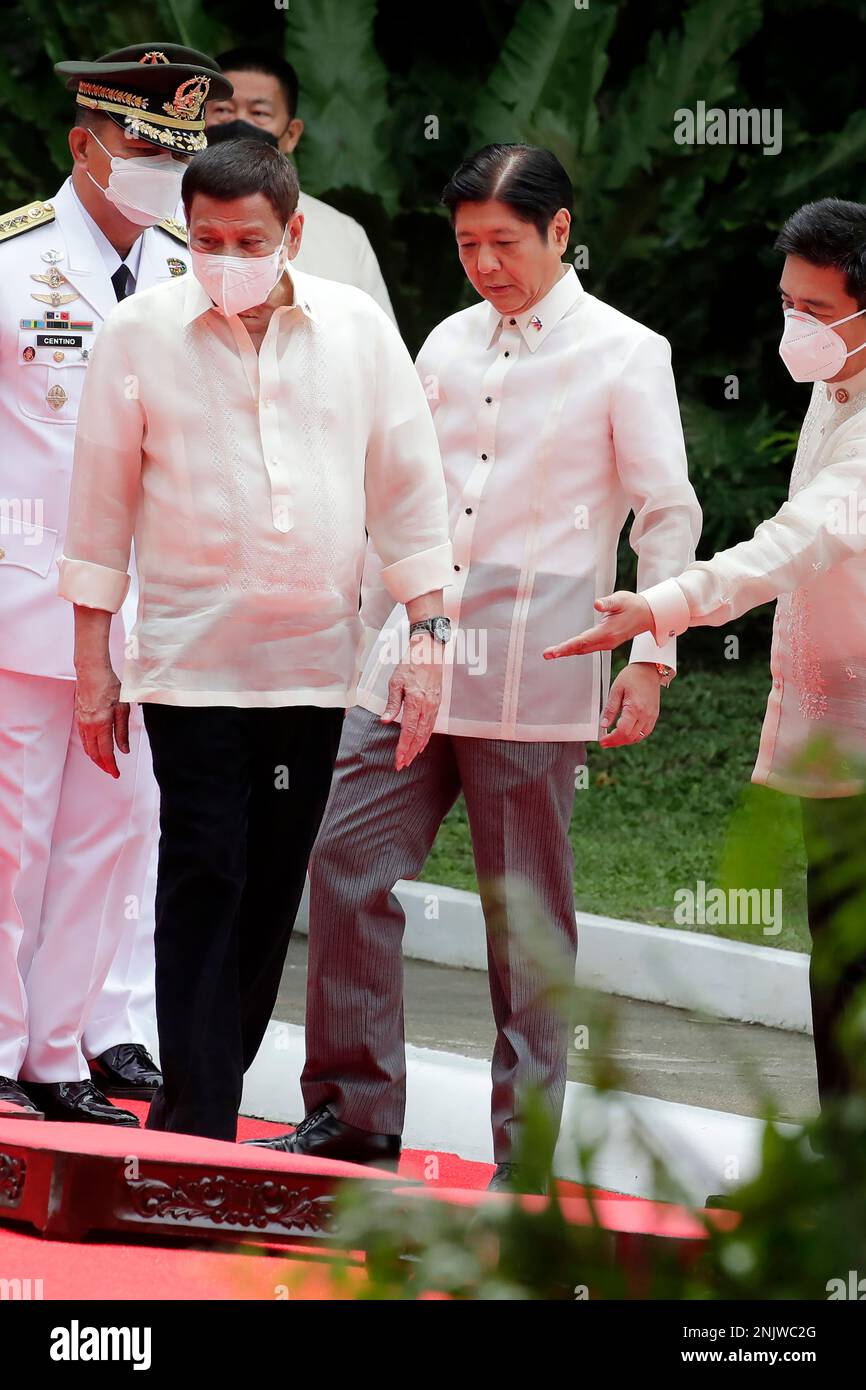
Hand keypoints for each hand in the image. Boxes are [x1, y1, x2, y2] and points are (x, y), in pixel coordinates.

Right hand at [74, 664, 129, 776]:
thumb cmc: (109, 686)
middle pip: (94, 754)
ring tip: (105, 763)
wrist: (92, 672)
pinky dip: (90, 747)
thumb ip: (122, 732)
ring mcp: (82, 722)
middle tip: (112, 771)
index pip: (106, 753)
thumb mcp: (123, 709)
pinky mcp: (79, 718)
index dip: (111, 766)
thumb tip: (124, 750)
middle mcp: (89, 726)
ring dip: (96, 758)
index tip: (116, 773)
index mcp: (101, 725)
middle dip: (103, 765)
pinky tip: (95, 748)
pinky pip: (83, 738)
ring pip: (87, 747)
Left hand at [381, 632, 442, 769]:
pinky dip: (427, 737)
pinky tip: (422, 744)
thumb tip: (385, 721)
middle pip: (419, 736)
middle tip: (402, 765)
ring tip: (410, 758)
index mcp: (415, 701)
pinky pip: (432, 724)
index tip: (398, 760)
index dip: (403, 748)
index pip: (408, 731)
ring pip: (427, 732)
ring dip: (418, 747)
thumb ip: (392, 704)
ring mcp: (434, 705)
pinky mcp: (438, 703)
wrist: (429, 651)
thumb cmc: (411, 664)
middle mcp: (427, 706)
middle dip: (410, 752)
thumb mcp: (396, 682)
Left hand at [543, 591, 652, 657]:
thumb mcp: (621, 599)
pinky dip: (576, 649)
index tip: (554, 651)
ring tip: (552, 653)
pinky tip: (567, 649)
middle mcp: (606, 641)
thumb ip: (608, 602)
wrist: (648, 615)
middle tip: (546, 654)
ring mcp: (607, 644)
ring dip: (568, 651)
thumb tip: (597, 604)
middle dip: (563, 651)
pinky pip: (588, 648)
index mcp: (607, 632)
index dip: (567, 646)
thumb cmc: (633, 604)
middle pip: (580, 648)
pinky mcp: (607, 642)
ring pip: (583, 650)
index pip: (582, 641)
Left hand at [599, 662, 661, 747]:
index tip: (602, 741)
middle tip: (605, 742)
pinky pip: (645, 733)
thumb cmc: (632, 676)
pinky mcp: (654, 716)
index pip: (623, 731)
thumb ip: (610, 709)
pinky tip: (626, 734)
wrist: (649, 669)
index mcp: (635, 707)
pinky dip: (634, 737)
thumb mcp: (616, 690)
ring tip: (613, 739)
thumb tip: (603, 724)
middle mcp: (646, 714)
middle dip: (616, 742)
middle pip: (630, 737)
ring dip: (625, 741)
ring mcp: (651, 716)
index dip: (611, 739)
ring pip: (638, 738)